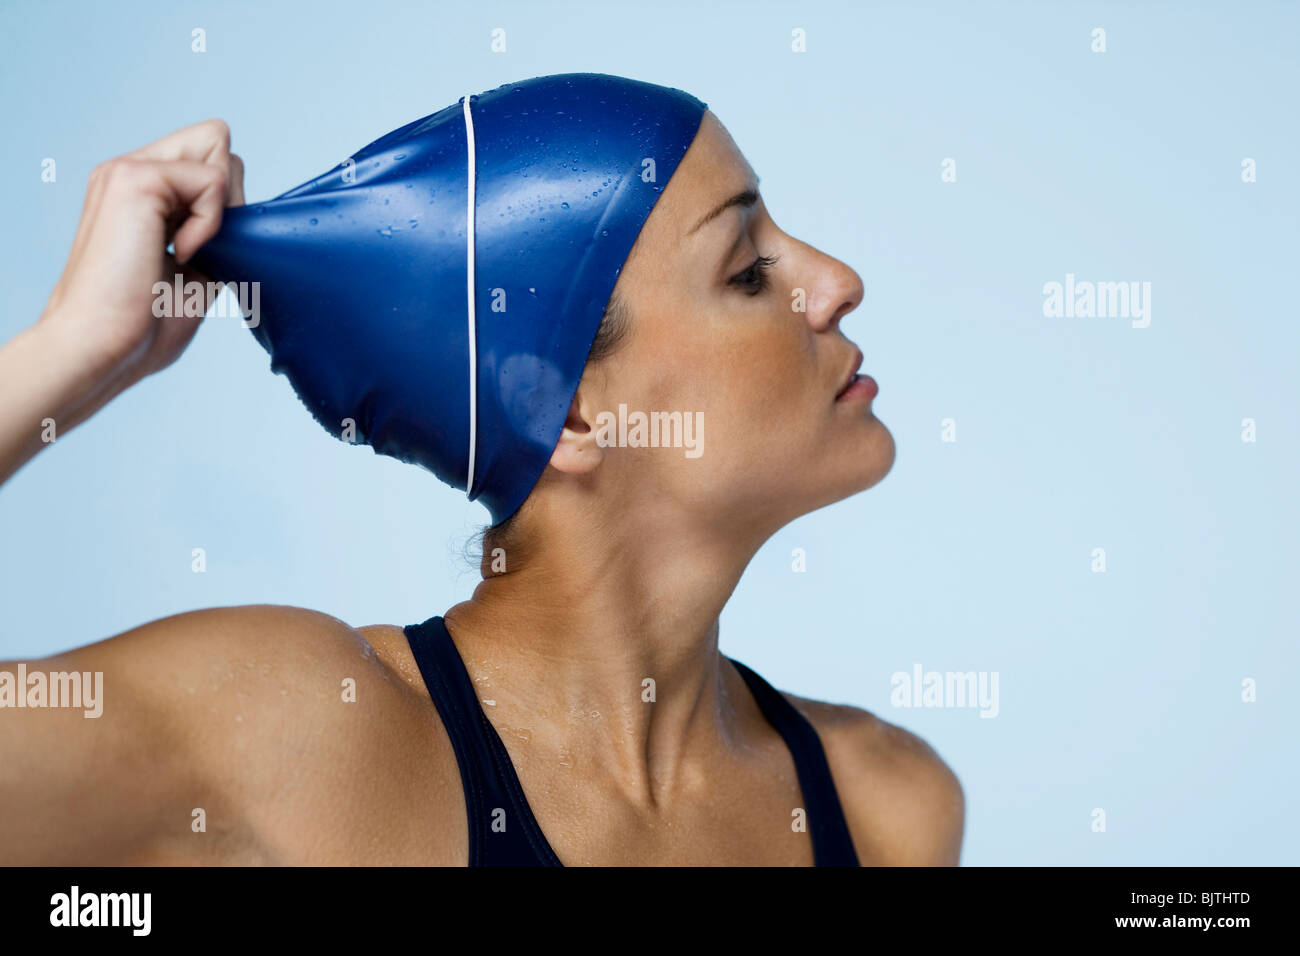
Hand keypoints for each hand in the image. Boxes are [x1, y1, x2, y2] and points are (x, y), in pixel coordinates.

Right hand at [37, 118, 244, 385]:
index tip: (203, 254)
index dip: (226, 203)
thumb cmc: (143, 326)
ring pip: (218, 146)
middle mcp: (130, 174)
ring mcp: (128, 170)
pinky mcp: (134, 179)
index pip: (208, 159)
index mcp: (140, 195)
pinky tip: (181, 253)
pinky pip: (212, 179)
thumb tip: (250, 218)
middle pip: (216, 140)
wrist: (104, 349)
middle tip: (202, 250)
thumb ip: (216, 236)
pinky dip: (210, 223)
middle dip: (229, 197)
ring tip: (187, 253)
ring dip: (221, 209)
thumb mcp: (197, 272)